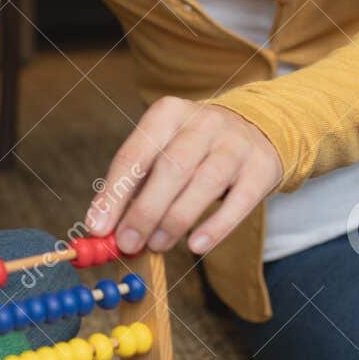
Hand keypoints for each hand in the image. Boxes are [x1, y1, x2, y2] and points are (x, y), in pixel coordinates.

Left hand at [84, 97, 283, 254]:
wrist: (257, 128)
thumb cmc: (194, 148)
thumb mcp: (162, 151)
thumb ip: (133, 185)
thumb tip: (103, 226)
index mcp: (169, 113)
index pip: (135, 154)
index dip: (115, 192)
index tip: (97, 227)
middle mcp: (204, 123)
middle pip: (171, 168)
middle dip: (144, 210)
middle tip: (127, 243)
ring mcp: (236, 144)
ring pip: (205, 183)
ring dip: (175, 220)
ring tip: (156, 245)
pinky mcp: (261, 168)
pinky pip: (239, 202)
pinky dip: (216, 227)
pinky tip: (195, 246)